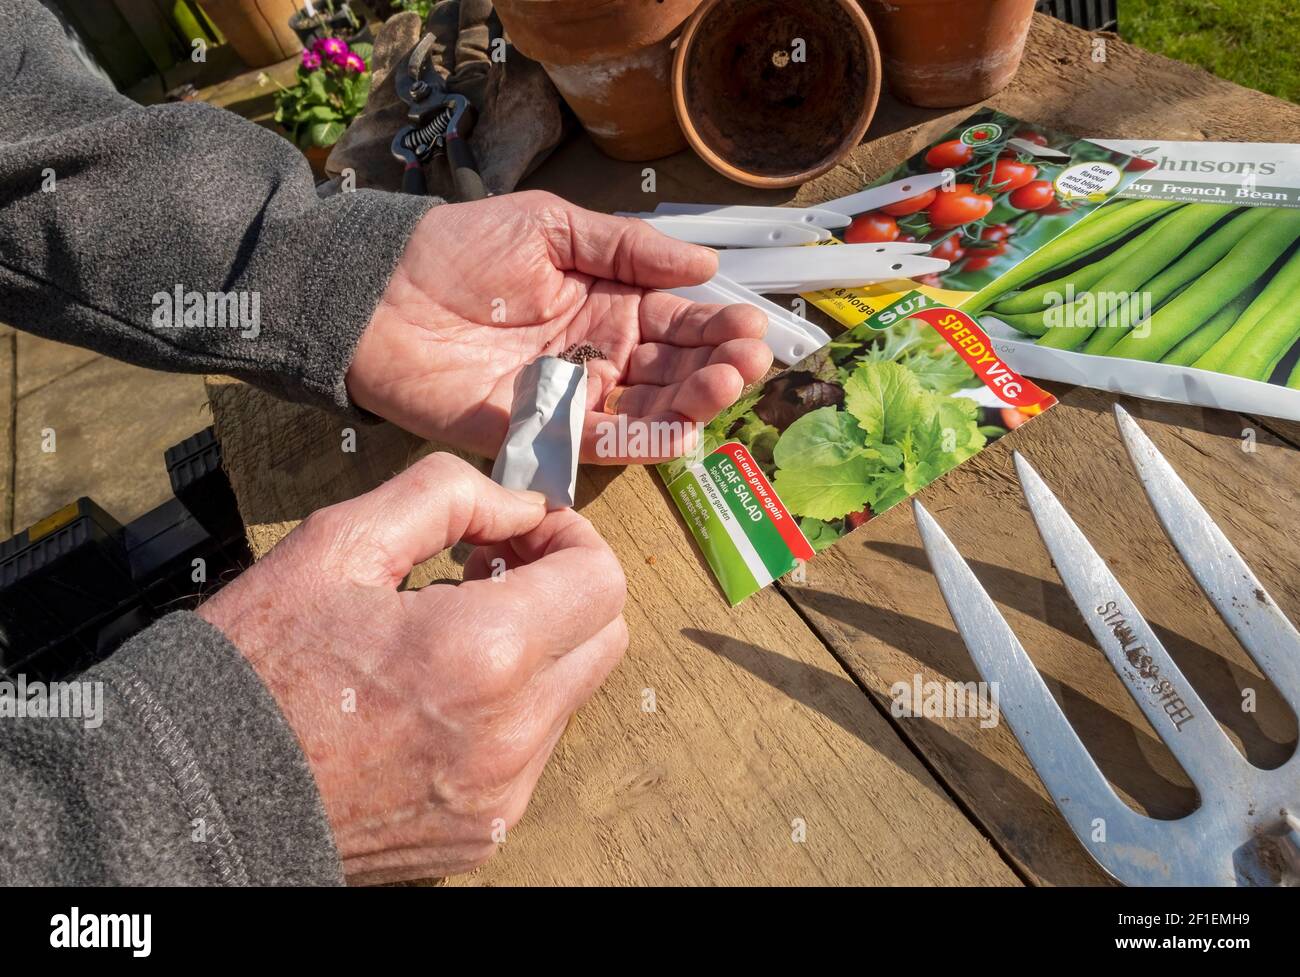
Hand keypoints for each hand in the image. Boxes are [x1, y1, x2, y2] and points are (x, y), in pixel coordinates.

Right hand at [197, 453, 626, 883]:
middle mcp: (509, 735)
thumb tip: (521, 507)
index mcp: (482, 654)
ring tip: (450, 634)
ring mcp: (500, 793)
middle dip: (565, 591)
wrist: (195, 793)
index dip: (571, 540)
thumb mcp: (338, 543)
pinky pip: (530, 753)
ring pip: (569, 697)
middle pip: (604, 639)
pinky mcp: (482, 832)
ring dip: (534, 652)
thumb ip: (447, 497)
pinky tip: (437, 696)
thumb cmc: (257, 665)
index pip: (602, 582)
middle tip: (494, 572)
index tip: (524, 534)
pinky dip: (505, 713)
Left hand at [347, 190, 772, 462]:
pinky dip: (642, 440)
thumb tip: (705, 262)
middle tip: (747, 362)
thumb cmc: (463, 249)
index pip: (678, 323)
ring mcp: (573, 396)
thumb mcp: (553, 225)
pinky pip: (600, 442)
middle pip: (674, 371)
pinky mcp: (540, 432)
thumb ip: (627, 247)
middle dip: (717, 368)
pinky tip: (681, 429)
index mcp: (610, 304)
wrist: (382, 290)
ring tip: (726, 383)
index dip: (717, 327)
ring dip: (692, 402)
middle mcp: (600, 356)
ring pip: (648, 409)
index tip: (751, 328)